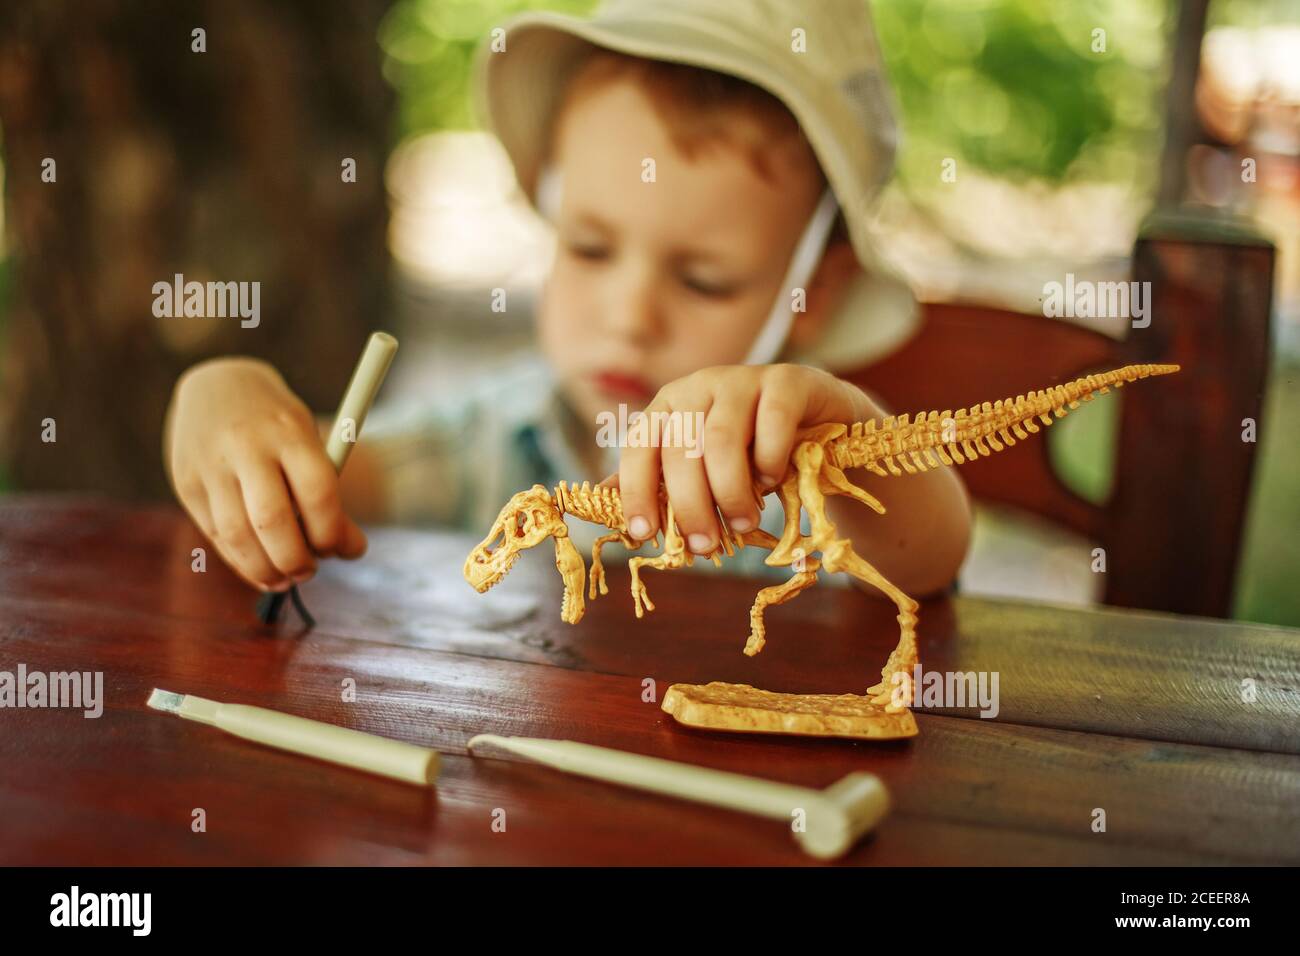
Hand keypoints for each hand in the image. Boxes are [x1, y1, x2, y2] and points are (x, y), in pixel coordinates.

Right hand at [164, 358, 366, 591]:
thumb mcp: (309, 444)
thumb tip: (353, 550)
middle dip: (296, 559)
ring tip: (286, 578)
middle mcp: (246, 447)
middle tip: (310, 570)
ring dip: (266, 569)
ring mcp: (211, 465)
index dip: (332, 532)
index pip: (317, 491)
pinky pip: (215, 534)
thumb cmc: (279, 425)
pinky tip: (261, 571)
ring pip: (238, 535)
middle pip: (273, 520)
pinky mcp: (186, 483)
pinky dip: (241, 562)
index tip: (342, 548)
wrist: (217, 385)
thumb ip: (327, 495)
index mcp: (289, 432)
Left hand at [615, 364, 871, 553]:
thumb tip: (600, 503)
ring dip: (731, 490)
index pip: (639, 446)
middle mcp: (699, 386)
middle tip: (706, 546)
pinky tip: (773, 479)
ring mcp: (744, 378)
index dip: (637, 491)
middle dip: (690, 505)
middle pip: (681, 449)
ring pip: (721, 438)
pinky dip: (769, 457)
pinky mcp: (789, 380)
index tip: (645, 534)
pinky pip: (772, 420)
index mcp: (668, 407)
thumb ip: (659, 482)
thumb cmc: (753, 455)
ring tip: (744, 522)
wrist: (825, 429)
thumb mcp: (703, 470)